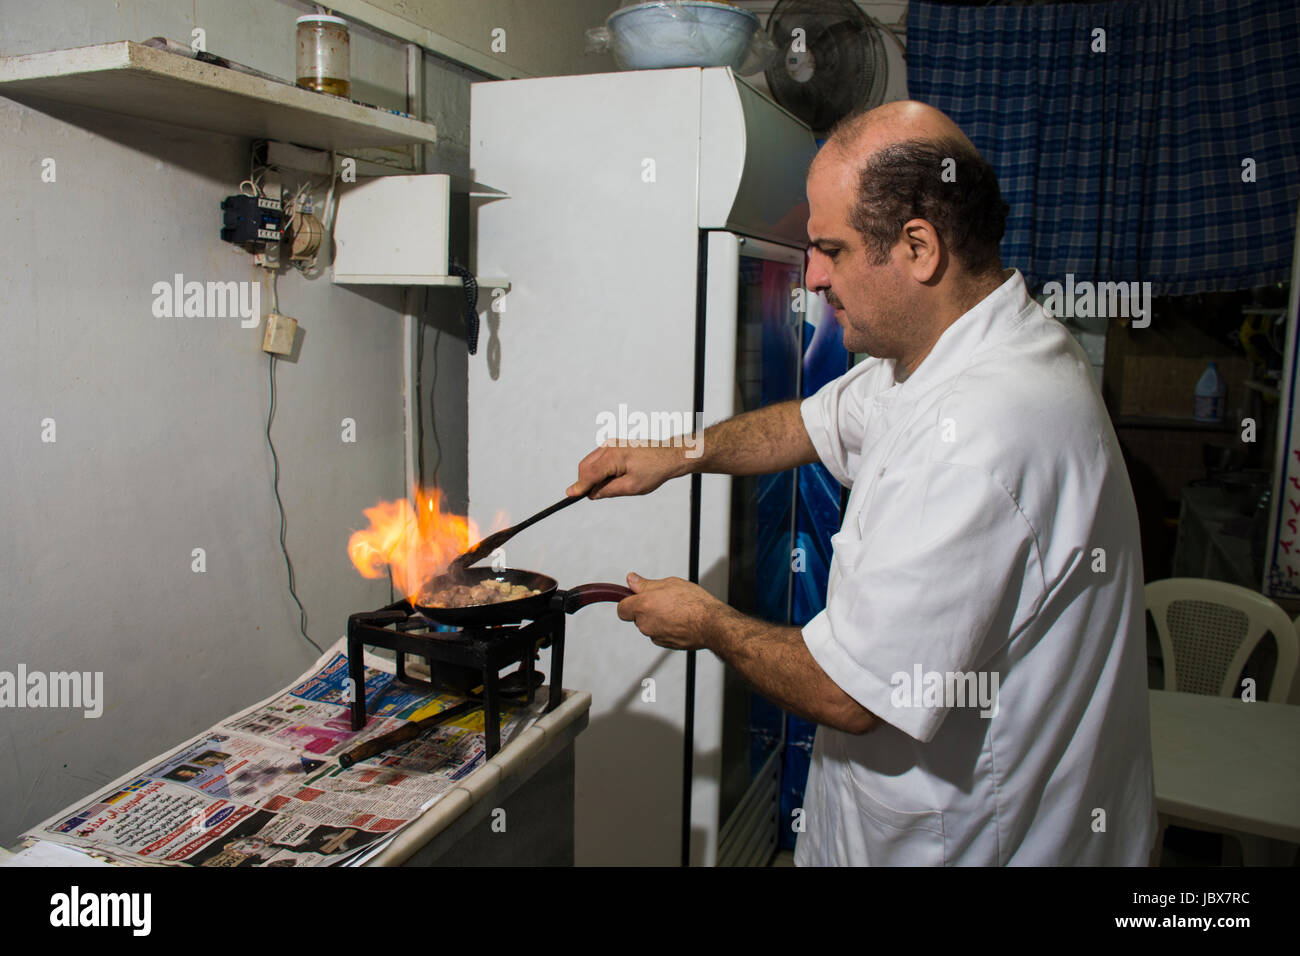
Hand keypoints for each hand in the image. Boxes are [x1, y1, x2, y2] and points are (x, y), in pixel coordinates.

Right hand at [566, 442, 687, 499]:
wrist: (668, 455)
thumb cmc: (653, 471)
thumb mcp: (631, 487)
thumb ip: (608, 490)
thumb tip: (590, 494)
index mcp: (613, 457)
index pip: (589, 473)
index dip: (579, 486)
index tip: (569, 495)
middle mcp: (609, 447)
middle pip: (585, 466)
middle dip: (585, 481)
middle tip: (596, 494)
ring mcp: (610, 443)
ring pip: (590, 461)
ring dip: (592, 475)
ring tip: (612, 484)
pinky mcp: (613, 444)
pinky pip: (598, 458)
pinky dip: (599, 469)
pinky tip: (613, 476)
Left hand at [616, 573, 725, 650]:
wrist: (711, 624)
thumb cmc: (694, 603)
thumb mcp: (669, 584)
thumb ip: (646, 584)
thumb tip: (631, 580)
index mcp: (643, 606)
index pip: (622, 608)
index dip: (629, 602)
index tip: (637, 597)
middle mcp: (645, 624)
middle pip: (636, 617)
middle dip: (645, 610)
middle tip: (663, 600)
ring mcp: (655, 636)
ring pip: (649, 626)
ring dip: (657, 619)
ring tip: (676, 610)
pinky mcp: (665, 644)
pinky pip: (660, 634)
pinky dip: (666, 628)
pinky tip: (680, 620)